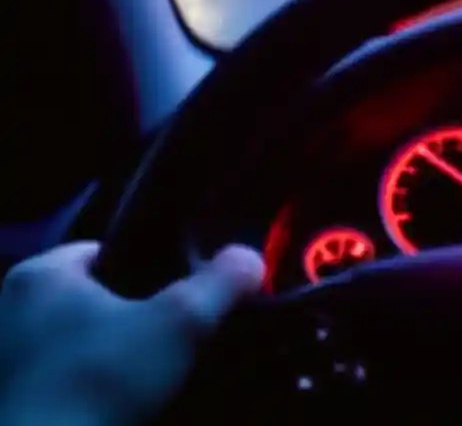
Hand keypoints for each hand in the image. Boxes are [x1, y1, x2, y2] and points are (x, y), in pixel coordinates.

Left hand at [0, 242, 262, 425]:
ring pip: (87, 340)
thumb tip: (251, 258)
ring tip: (161, 372)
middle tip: (180, 336)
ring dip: (121, 353)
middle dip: (141, 314)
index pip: (111, 250)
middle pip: (101, 297)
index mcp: (41, 273)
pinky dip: (100, 383)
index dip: (157, 267)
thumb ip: (221, 281)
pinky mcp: (18, 396)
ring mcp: (11, 357)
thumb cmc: (102, 377)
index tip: (187, 295)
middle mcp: (13, 308)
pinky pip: (72, 376)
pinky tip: (129, 398)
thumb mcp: (180, 321)